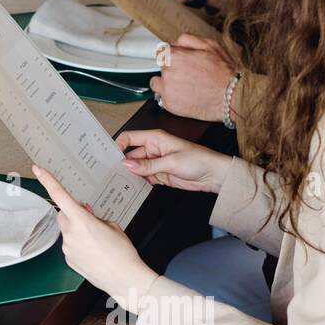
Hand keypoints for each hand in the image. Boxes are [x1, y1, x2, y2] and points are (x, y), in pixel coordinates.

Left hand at [32, 165, 157, 302]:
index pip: (60, 196)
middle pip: (63, 215)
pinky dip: (78, 244)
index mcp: (82, 221)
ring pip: (67, 231)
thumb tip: (85, 212)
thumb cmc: (123, 253)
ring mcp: (68, 248)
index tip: (38, 169)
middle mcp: (71, 234)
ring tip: (97, 241)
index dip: (48, 180)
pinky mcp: (68, 260)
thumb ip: (95, 216)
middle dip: (72, 213)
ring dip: (76, 230)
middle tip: (90, 220)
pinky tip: (93, 251)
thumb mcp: (113, 226)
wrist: (125, 280)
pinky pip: (69, 245)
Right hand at [116, 129, 230, 192]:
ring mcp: (156, 163)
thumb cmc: (199, 160)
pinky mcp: (160, 175)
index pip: (130, 137)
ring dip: (130, 175)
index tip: (109, 155)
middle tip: (111, 173)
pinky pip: (144, 178)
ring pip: (137, 168)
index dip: (118, 145)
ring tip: (119, 181)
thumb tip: (128, 164)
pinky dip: (139, 182)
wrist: (214, 175)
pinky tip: (132, 187)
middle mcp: (153, 149)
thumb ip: (148, 165)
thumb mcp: (171, 162)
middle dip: (122, 164)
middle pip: (131, 155)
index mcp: (155, 138)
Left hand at [150, 34, 235, 122]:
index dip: (174, 56)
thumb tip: (175, 43)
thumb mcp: (210, 45)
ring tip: (186, 86)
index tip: (180, 61)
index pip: (162, 52)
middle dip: (173, 69)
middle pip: (162, 67)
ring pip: (158, 83)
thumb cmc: (224, 73)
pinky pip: (162, 98)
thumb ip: (187, 40)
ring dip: (167, 84)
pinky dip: (172, 97)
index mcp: (175, 56)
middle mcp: (168, 73)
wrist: (231, 97)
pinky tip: (186, 95)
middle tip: (189, 74)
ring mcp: (167, 90)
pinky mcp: (169, 104)